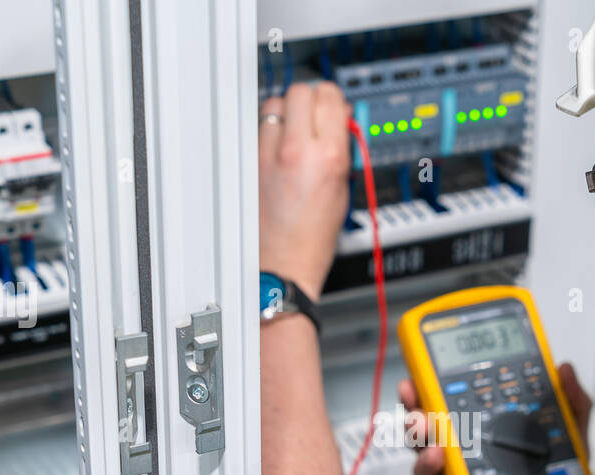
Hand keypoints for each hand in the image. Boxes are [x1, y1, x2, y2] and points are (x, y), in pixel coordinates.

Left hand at [259, 83, 350, 301]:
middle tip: (315, 116)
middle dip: (310, 100)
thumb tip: (340, 121)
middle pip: (301, 91)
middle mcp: (297, 149)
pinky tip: (278, 149)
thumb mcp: (343, 188)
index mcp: (329, 156)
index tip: (335, 108)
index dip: (334, 99)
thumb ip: (342, 147)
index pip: (330, 95)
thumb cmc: (315, 237)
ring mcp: (269, 154)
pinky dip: (270, 131)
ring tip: (295, 133)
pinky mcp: (250, 162)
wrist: (284, 262)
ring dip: (287, 113)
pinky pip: (259, 128)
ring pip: (275, 104)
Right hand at [398, 362, 593, 474]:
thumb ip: (571, 403)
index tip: (414, 382)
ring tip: (437, 453)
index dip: (423, 398)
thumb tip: (565, 370)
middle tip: (421, 417)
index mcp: (479, 442)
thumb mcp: (570, 438)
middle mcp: (462, 469)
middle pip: (425, 445)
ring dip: (426, 463)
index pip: (442, 416)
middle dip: (417, 427)